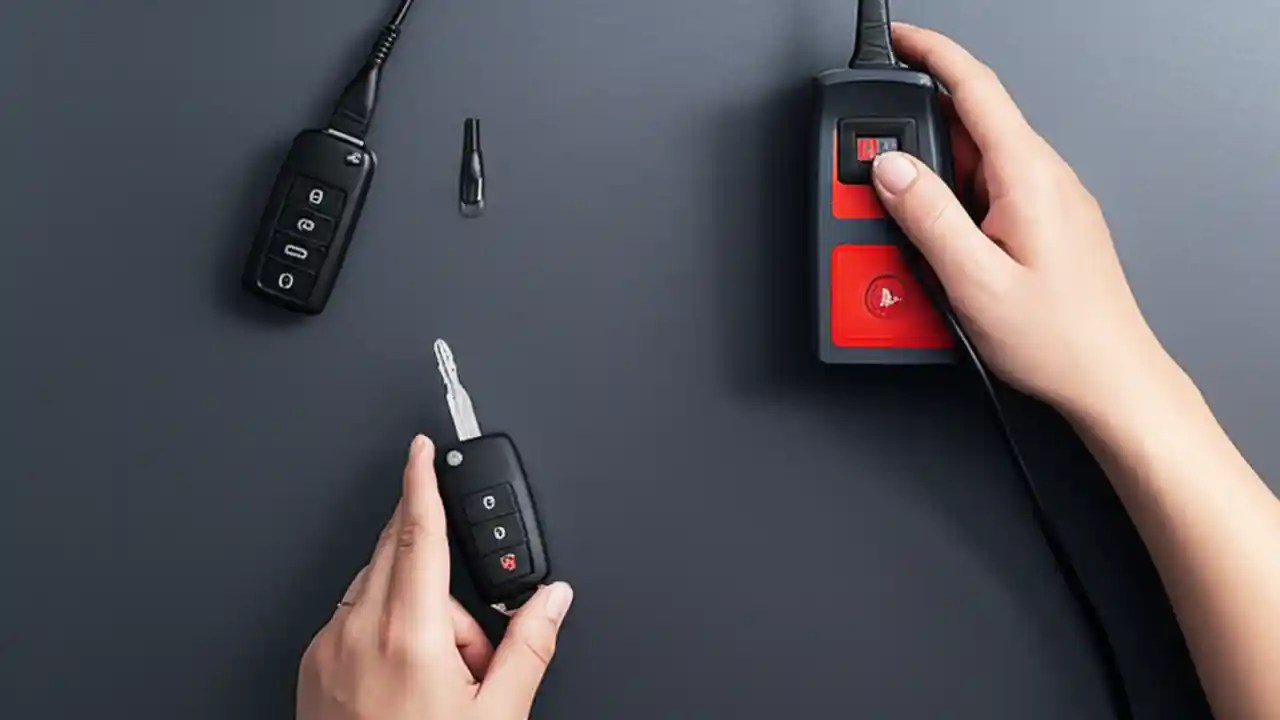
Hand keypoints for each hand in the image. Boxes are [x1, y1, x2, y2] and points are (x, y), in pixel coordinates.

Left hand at [297, 435, 573, 719]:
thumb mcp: (497, 717)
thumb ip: (529, 645)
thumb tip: (554, 599)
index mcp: (408, 634)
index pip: (419, 533)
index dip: (422, 480)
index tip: (421, 447)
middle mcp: (358, 631)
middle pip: (400, 554)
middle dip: (440, 571)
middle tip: (468, 641)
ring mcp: (329, 649)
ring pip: (380, 590)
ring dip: (417, 611)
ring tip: (443, 681)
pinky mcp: (314, 669)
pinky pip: (355, 620)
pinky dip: (386, 632)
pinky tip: (408, 685)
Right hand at [872, 24, 1171, 415]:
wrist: (1109, 380)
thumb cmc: (1058, 338)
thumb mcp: (974, 280)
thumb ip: (927, 217)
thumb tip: (891, 168)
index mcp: (1029, 175)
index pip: (976, 87)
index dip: (932, 54)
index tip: (900, 41)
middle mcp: (1044, 177)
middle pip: (966, 130)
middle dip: (915, 142)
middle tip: (874, 177)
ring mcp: (1048, 200)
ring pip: (974, 167)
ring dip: (932, 185)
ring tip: (908, 237)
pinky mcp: (1045, 224)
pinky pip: (988, 195)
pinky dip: (954, 207)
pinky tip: (940, 248)